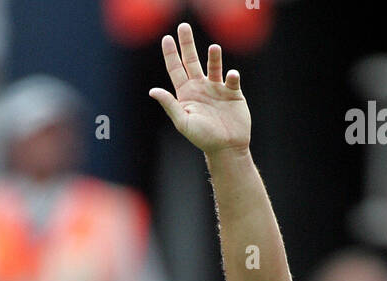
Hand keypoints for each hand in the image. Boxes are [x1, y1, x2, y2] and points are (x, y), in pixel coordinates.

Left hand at [149, 22, 251, 156]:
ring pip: (213, 66)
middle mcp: (200, 87)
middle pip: (192, 61)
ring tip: (214, 48)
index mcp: (186, 94)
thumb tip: (153, 91)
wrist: (227, 148)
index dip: (171, 54)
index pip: (176, 70)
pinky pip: (232, 79)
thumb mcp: (183, 123)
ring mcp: (217, 88)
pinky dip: (232, 75)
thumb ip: (170, 105)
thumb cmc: (203, 138)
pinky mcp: (233, 92)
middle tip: (183, 26)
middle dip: (187, 44)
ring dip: (214, 57)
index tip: (167, 38)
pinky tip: (231, 76)